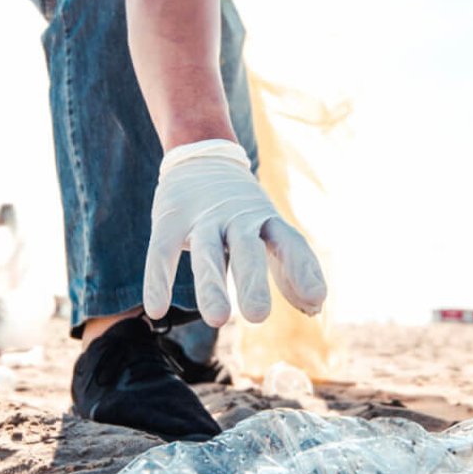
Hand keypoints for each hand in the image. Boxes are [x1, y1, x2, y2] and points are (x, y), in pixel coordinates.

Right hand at [143, 139, 325, 326]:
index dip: (302, 269)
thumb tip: (314, 310)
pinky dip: (157, 280)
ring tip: (218, 319)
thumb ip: (288, 270)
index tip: (316, 299)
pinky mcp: (169, 221)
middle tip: (259, 316)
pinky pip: (162, 252)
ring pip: (207, 253)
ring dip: (211, 286)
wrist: (201, 154)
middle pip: (247, 249)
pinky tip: (156, 310)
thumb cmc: (242, 211)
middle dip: (252, 281)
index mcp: (266, 220)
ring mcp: (202, 218)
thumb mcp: (269, 231)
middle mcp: (237, 218)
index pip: (289, 243)